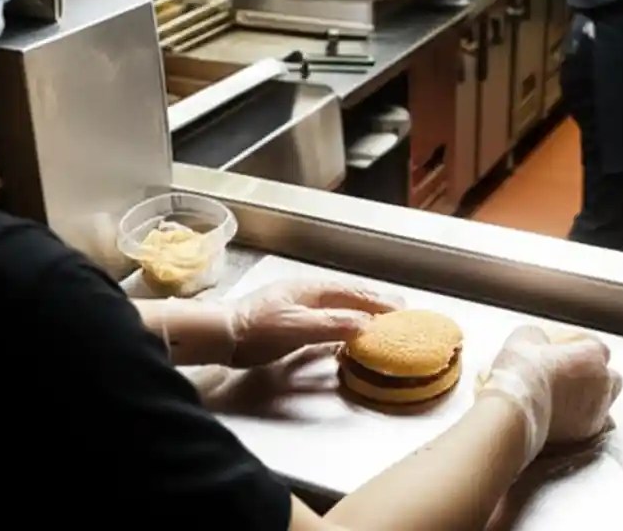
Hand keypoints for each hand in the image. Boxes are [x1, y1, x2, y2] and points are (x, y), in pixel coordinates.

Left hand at [223, 280, 401, 367]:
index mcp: (313, 290)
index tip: (401, 309)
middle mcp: (308, 292)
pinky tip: (344, 330)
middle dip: (374, 301)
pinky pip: (327, 315)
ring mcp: (297, 303)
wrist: (221, 334)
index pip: (355, 294)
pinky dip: (344, 319)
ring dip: (360, 309)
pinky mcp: (288, 318)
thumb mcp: (298, 328)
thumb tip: (367, 324)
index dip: (379, 302)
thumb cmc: (258, 330)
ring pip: (338, 303)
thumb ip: (333, 325)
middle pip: (349, 294)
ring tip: (378, 317)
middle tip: (398, 309)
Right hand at [477, 326, 621, 466]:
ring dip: (592, 401)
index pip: (597, 348)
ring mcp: (599, 408)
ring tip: (567, 403)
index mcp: (593, 354)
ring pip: (606, 403)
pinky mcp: (588, 432)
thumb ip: (543, 338)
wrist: (517, 409)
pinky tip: (563, 420)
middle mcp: (604, 380)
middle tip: (572, 379)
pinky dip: (582, 421)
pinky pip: (594, 424)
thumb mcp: (525, 337)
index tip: (564, 355)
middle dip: (597, 378)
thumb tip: (540, 343)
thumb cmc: (523, 370)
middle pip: (611, 377)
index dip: (581, 351)